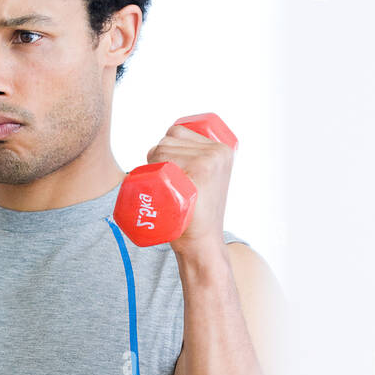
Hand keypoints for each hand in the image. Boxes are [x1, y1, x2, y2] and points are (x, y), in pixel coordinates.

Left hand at [145, 116, 234, 256]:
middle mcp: (218, 151)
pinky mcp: (199, 173)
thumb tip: (172, 144)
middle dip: (156, 157)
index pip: (177, 130)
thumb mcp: (205, 183)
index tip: (167, 170)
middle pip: (167, 139)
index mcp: (222, 149)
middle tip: (164, 184)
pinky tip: (164, 187)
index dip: (164, 147)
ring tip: (165, 188)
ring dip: (152, 165)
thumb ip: (197, 163)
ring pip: (161, 148)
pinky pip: (162, 160)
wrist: (203, 244)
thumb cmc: (196, 216)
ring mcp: (210, 161)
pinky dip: (154, 170)